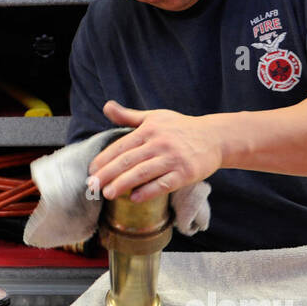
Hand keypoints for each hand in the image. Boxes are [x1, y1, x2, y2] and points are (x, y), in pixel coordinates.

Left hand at [89, 100, 223, 202]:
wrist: (215, 137)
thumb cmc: (181, 128)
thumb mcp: (155, 117)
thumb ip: (129, 116)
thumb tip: (106, 106)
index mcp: (149, 130)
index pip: (121, 146)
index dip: (104, 159)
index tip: (91, 171)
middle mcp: (159, 143)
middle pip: (127, 160)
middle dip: (107, 174)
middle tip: (93, 186)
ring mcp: (173, 158)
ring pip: (142, 173)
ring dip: (122, 184)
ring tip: (108, 194)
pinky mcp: (185, 173)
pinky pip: (163, 184)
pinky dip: (148, 191)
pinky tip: (135, 198)